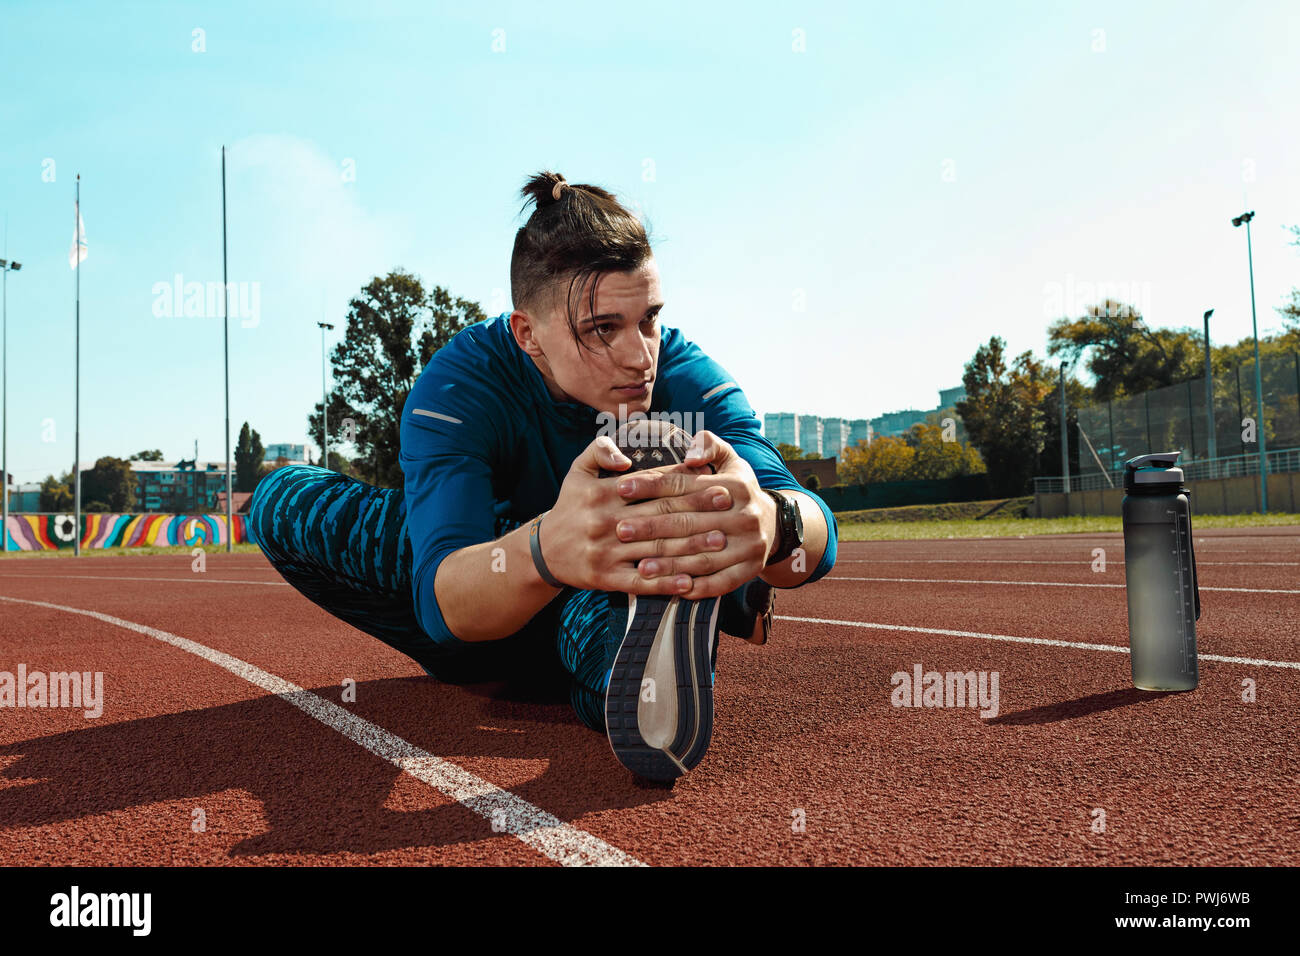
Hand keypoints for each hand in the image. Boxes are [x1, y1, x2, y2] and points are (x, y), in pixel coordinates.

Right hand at [539, 434, 733, 594]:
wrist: (544, 552)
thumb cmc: (569, 507)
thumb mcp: (577, 472)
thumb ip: (599, 451)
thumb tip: (625, 454)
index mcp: (602, 494)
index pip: (650, 484)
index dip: (682, 480)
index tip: (711, 477)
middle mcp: (605, 522)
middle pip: (659, 514)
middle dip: (697, 507)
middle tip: (727, 502)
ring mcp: (607, 553)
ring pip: (655, 548)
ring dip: (691, 545)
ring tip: (720, 540)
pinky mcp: (607, 578)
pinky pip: (642, 582)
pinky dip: (667, 583)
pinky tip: (691, 581)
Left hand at [611, 430, 777, 599]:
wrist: (774, 524)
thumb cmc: (738, 489)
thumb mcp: (730, 460)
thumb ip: (708, 445)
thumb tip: (690, 454)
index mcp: (735, 485)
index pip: (685, 484)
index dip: (652, 485)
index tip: (622, 488)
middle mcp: (744, 515)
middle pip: (689, 523)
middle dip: (651, 526)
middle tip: (620, 529)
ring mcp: (749, 545)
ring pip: (703, 557)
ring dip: (669, 564)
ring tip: (639, 566)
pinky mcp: (751, 569)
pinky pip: (720, 583)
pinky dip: (696, 587)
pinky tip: (671, 588)